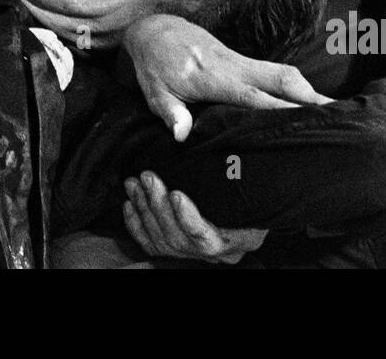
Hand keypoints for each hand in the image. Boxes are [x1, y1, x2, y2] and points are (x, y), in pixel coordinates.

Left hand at [122, 14, 329, 140]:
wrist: (155, 29)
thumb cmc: (154, 65)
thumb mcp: (154, 91)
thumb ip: (169, 113)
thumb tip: (181, 135)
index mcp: (212, 76)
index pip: (251, 95)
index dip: (278, 108)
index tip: (303, 121)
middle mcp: (232, 65)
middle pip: (280, 76)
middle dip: (309, 95)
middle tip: (338, 115)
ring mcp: (240, 60)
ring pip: (282, 72)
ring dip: (308, 90)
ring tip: (335, 112)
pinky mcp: (241, 60)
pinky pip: (274, 72)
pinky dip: (295, 86)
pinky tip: (308, 101)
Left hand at [123, 170, 266, 263]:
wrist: (256, 187)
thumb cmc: (251, 173)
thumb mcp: (244, 166)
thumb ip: (227, 158)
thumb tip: (183, 131)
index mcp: (244, 238)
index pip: (208, 238)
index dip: (189, 219)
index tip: (176, 194)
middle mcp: (221, 252)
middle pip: (180, 239)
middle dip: (159, 207)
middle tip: (147, 176)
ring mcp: (198, 253)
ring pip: (164, 242)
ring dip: (145, 210)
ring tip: (134, 183)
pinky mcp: (179, 250)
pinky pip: (153, 245)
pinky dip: (137, 226)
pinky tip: (129, 204)